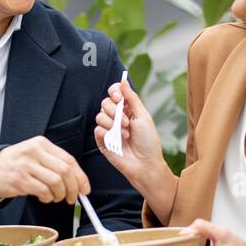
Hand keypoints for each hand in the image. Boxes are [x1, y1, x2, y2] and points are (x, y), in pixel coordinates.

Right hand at [0, 136, 89, 203]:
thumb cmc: (15, 164)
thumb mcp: (34, 155)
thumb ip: (54, 163)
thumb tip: (77, 181)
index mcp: (41, 144)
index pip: (69, 160)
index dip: (81, 177)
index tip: (85, 189)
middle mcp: (34, 151)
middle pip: (65, 171)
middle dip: (73, 188)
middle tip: (73, 198)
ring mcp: (26, 165)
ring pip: (56, 182)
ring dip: (60, 194)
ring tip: (55, 197)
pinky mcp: (20, 179)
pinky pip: (43, 191)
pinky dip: (47, 198)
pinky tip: (44, 198)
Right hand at [93, 75, 168, 189]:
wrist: (145, 164)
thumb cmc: (148, 142)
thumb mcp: (143, 116)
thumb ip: (132, 98)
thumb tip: (123, 81)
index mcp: (127, 109)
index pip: (114, 93)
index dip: (114, 92)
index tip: (119, 98)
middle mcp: (116, 117)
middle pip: (105, 103)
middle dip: (114, 111)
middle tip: (126, 122)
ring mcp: (109, 129)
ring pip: (99, 116)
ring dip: (113, 123)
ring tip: (125, 134)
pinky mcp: (102, 141)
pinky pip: (97, 130)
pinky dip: (107, 133)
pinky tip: (118, 140)